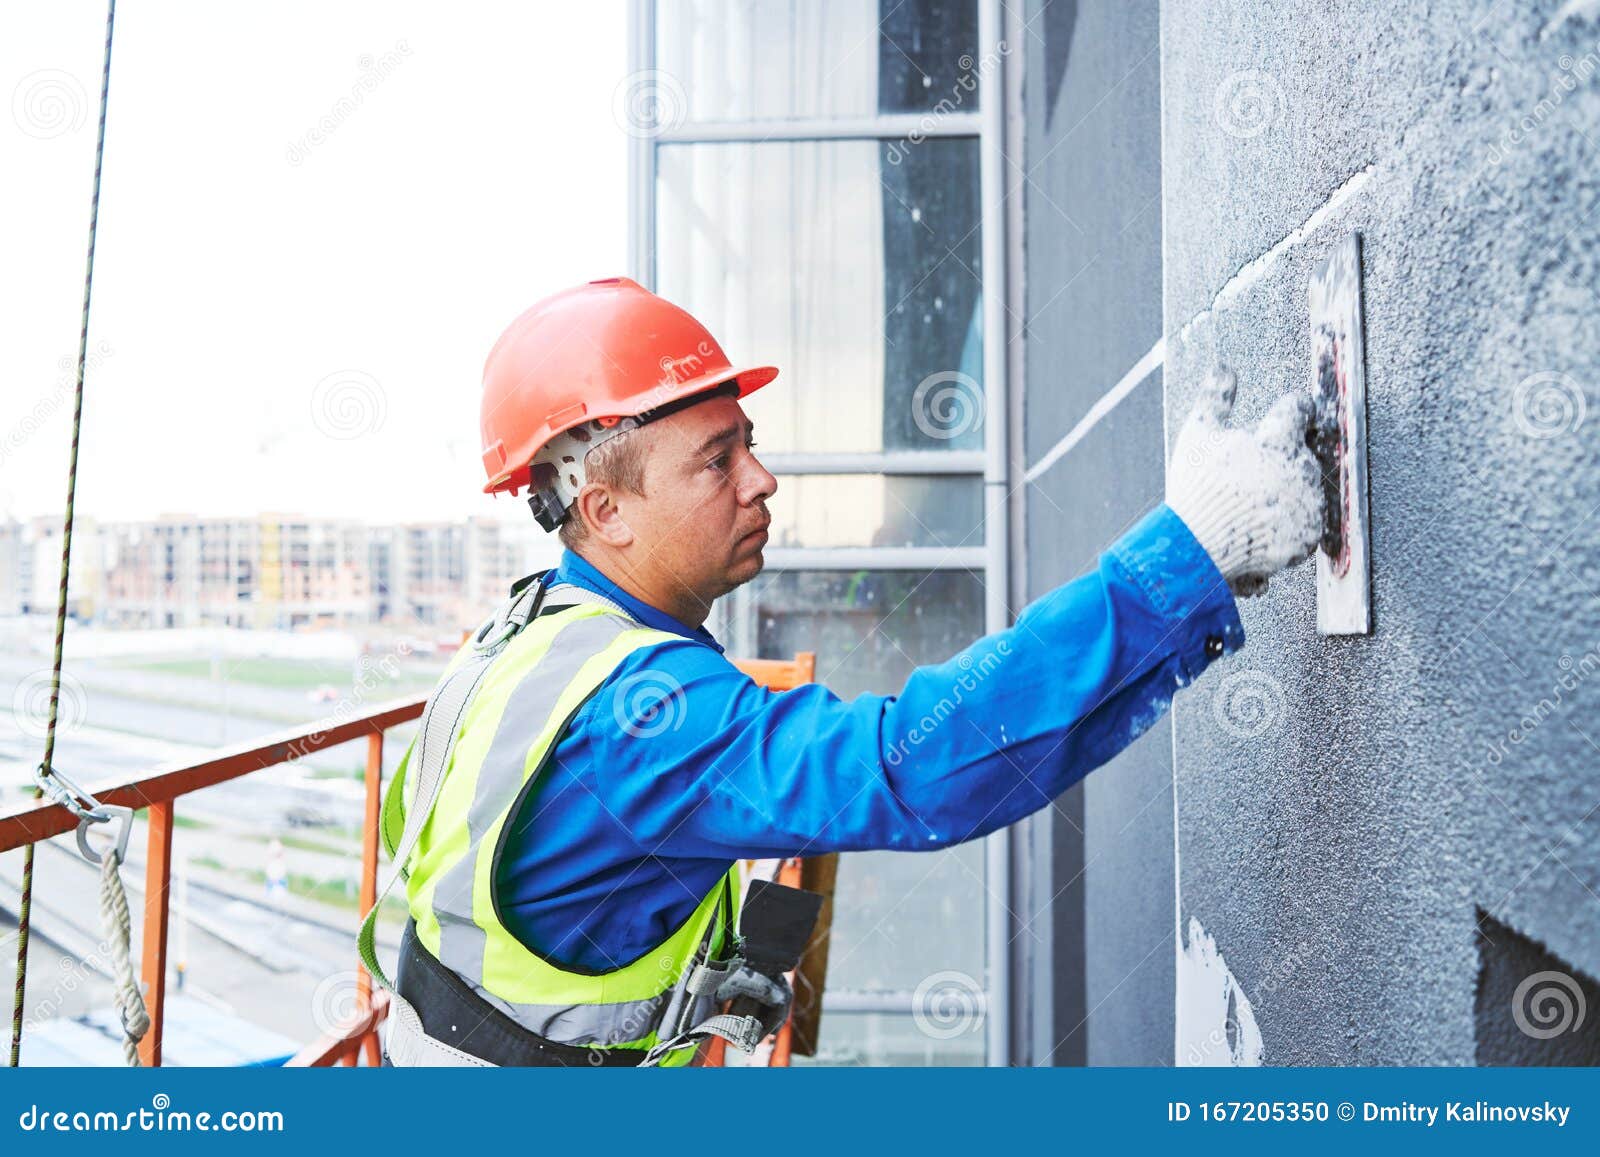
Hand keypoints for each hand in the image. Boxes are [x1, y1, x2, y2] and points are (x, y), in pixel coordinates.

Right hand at [1166, 365, 1324, 596]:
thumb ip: (1216, 397)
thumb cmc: (1194, 490)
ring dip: (1287, 491)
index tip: (1291, 411)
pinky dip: (1288, 524)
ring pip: (1305, 488)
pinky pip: (1305, 523)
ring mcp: (1307, 504)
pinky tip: (1261, 525)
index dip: (1293, 408)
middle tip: (1253, 474)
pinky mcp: (1308, 536)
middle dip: (1283, 459)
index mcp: (1276, 439)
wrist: (1197, 548)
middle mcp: (1299, 469)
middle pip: (1302, 453)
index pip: (1297, 409)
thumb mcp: (1197, 435)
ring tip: (1252, 503)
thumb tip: (1223, 366)